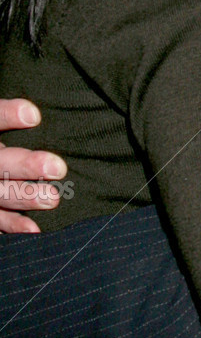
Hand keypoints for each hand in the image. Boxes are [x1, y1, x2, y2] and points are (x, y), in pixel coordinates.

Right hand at [0, 98, 66, 232]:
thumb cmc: (7, 137)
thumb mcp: (6, 120)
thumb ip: (17, 113)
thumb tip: (48, 108)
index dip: (8, 115)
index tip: (35, 114)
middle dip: (25, 165)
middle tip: (57, 168)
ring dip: (24, 197)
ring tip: (53, 199)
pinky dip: (14, 225)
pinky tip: (35, 229)